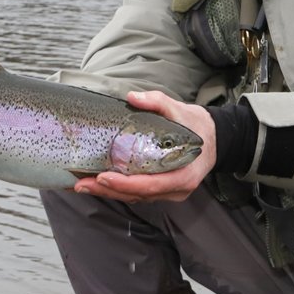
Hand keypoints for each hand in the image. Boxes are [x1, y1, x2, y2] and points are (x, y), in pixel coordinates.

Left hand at [73, 90, 215, 202]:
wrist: (212, 138)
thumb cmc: (195, 125)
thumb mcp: (179, 109)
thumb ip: (157, 102)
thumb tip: (133, 96)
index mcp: (184, 175)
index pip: (151, 185)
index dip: (126, 184)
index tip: (103, 177)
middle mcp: (175, 189)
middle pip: (138, 195)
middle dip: (108, 191)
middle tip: (81, 184)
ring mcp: (167, 192)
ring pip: (134, 197)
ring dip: (108, 192)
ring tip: (81, 184)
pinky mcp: (159, 190)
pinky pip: (136, 193)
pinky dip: (116, 189)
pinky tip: (95, 182)